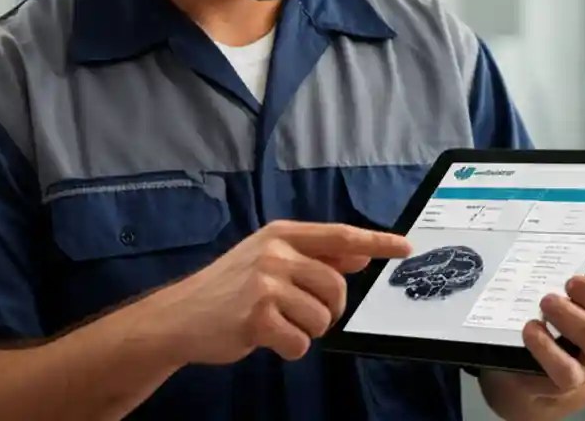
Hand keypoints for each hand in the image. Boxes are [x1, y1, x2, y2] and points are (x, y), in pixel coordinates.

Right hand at [151, 220, 411, 365]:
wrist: (180, 316)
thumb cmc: (227, 289)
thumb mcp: (269, 260)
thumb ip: (314, 256)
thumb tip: (360, 253)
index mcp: (281, 235)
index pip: (340, 235)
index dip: (377, 241)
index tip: (404, 246)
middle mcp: (275, 253)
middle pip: (336, 286)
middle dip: (330, 309)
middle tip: (304, 315)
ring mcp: (266, 283)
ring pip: (322, 317)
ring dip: (307, 331)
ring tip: (278, 324)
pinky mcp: (258, 316)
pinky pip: (301, 342)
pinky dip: (290, 348)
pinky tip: (266, 338)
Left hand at [480, 223, 584, 420]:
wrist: (542, 376)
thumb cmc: (566, 325)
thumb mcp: (581, 295)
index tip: (572, 280)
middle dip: (574, 311)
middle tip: (548, 296)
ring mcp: (584, 367)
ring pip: (583, 352)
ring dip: (561, 326)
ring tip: (538, 312)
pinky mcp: (561, 382)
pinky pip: (562, 371)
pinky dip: (544, 349)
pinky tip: (530, 331)